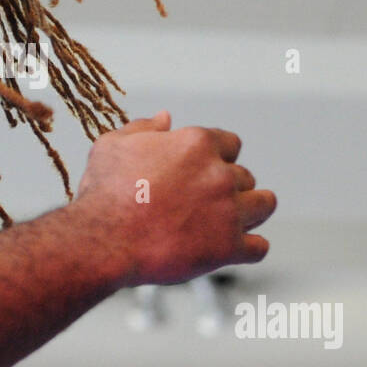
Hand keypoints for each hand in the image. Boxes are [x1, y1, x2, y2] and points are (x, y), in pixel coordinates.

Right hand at [74, 110, 275, 287]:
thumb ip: (143, 128)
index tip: (202, 173)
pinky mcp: (229, 247)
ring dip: (252, 211)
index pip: (230, 144)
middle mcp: (219, 173)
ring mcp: (228, 211)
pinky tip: (235, 249)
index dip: (217, 158)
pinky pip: (259, 247)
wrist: (102, 240)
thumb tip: (166, 117)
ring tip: (233, 221)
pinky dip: (250, 248)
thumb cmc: (104, 193)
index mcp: (196, 143)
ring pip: (264, 205)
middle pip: (245, 176)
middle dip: (229, 188)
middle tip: (206, 204)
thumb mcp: (113, 146)